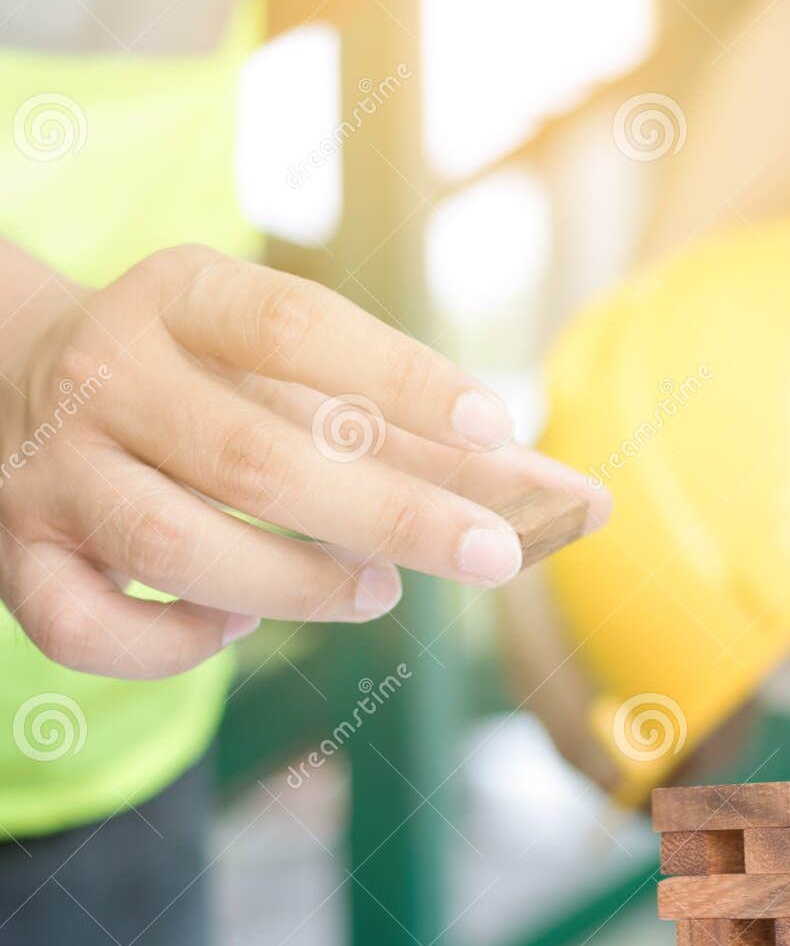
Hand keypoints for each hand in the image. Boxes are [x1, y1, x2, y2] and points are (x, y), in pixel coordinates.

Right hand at [0, 244, 607, 678]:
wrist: (19, 381)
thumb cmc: (208, 382)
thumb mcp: (290, 367)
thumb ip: (418, 428)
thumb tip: (577, 498)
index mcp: (180, 297)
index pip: (297, 327)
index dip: (402, 380)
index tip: (497, 430)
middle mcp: (107, 374)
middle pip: (255, 460)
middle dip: (392, 516)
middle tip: (491, 555)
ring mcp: (52, 470)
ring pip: (177, 550)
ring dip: (298, 587)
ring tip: (378, 591)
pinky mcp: (17, 556)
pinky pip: (87, 629)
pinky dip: (173, 648)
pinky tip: (234, 626)